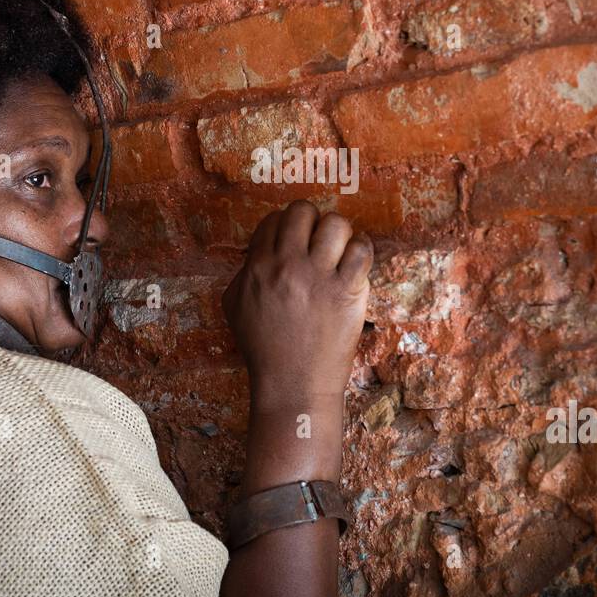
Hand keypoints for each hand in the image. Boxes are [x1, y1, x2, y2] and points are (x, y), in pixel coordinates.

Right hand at [222, 200, 372, 410]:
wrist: (292, 385)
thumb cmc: (263, 350)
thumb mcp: (235, 308)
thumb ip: (244, 274)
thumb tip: (257, 252)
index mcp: (258, 267)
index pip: (273, 220)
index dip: (285, 226)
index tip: (294, 241)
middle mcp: (287, 265)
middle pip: (303, 211)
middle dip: (312, 221)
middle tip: (317, 241)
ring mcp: (318, 277)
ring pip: (335, 223)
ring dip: (339, 233)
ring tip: (339, 251)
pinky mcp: (347, 292)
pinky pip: (362, 250)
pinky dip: (362, 249)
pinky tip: (356, 263)